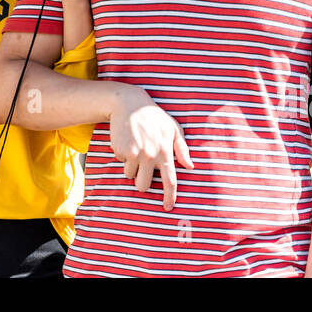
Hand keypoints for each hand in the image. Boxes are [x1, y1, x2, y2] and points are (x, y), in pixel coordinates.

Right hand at [108, 86, 193, 210]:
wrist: (129, 103)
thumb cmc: (154, 116)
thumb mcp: (172, 128)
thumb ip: (182, 148)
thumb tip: (190, 166)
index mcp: (165, 152)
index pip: (170, 181)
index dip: (169, 197)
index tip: (168, 208)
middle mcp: (150, 155)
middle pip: (144, 186)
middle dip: (142, 182)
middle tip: (141, 168)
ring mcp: (134, 153)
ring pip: (130, 176)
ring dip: (131, 168)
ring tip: (135, 148)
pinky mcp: (121, 150)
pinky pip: (121, 162)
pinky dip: (123, 156)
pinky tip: (127, 141)